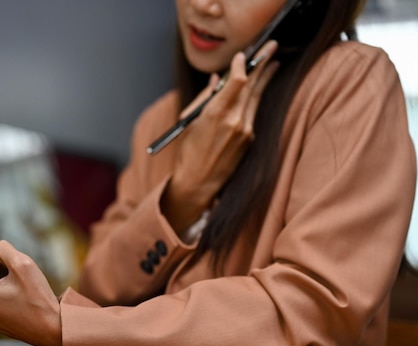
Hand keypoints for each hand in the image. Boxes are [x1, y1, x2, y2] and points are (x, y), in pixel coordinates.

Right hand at [162, 41, 279, 233]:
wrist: (197, 183)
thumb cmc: (187, 151)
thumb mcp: (189, 121)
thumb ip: (205, 98)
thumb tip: (216, 81)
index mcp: (215, 114)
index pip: (236, 82)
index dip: (241, 65)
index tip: (241, 56)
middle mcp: (235, 121)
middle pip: (252, 86)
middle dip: (261, 65)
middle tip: (271, 47)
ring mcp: (245, 131)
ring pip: (256, 98)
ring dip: (264, 79)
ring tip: (274, 63)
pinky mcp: (249, 139)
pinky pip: (252, 113)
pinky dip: (253, 99)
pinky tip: (256, 90)